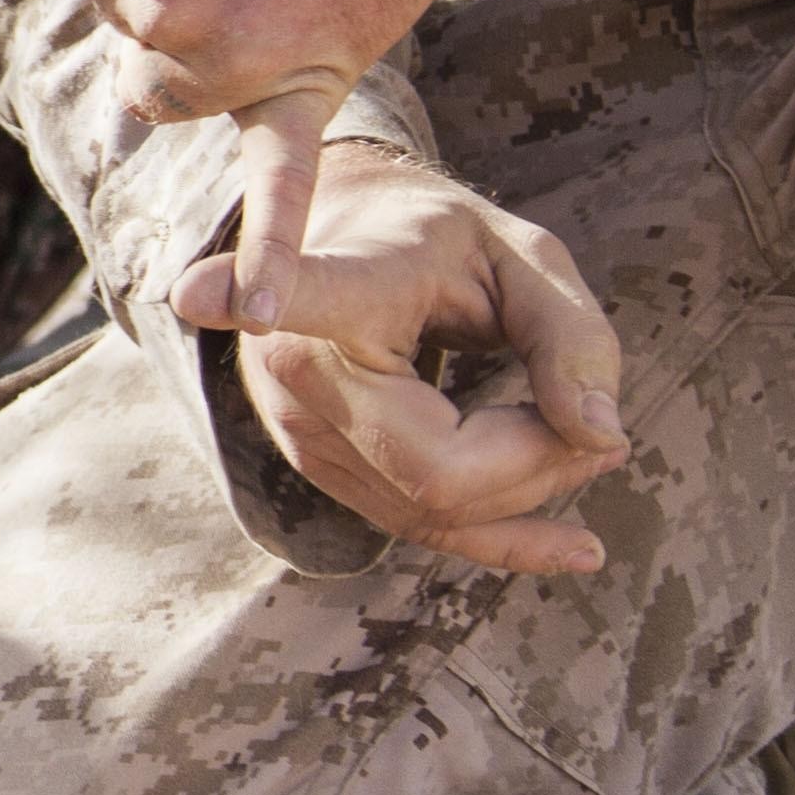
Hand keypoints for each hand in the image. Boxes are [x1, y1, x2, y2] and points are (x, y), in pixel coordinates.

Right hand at [197, 137, 627, 575]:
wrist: (357, 249)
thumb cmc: (443, 244)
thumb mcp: (522, 257)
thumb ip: (572, 336)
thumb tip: (602, 438)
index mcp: (340, 287)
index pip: (300, 299)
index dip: (246, 293)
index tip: (192, 290)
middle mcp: (296, 369)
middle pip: (439, 471)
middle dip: (542, 460)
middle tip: (598, 418)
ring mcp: (300, 433)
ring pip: (436, 510)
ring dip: (531, 487)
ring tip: (585, 437)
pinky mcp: (325, 469)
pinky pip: (420, 525)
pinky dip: (506, 537)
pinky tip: (578, 549)